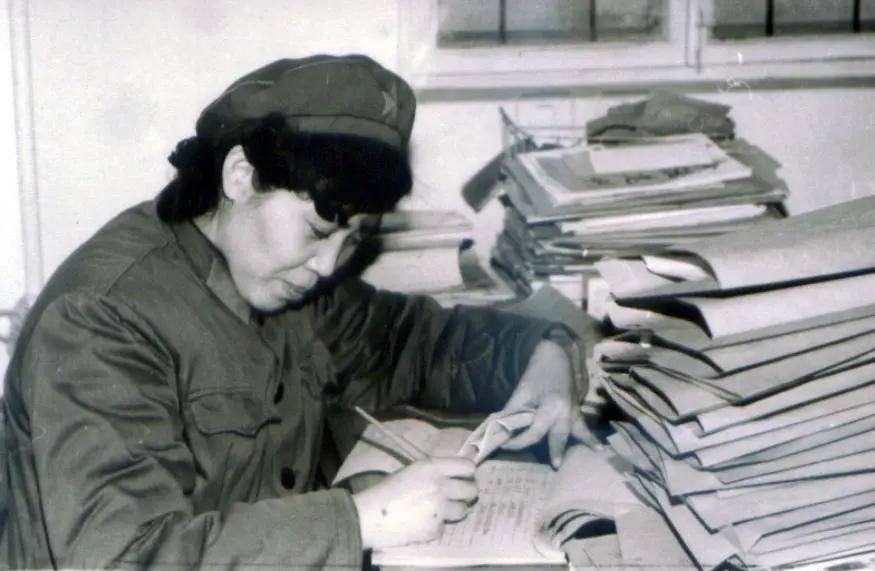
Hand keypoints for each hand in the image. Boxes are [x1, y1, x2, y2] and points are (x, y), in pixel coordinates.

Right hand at [352, 456, 476, 549]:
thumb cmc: (387, 491)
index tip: (464, 479)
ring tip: (436, 511)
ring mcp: (440, 508)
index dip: (467, 474)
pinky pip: (445, 526)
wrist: (370, 516)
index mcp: (432, 467)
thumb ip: (435, 472)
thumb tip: (457, 475)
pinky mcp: (435, 528)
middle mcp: (440, 485)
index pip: (467, 466)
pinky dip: (436, 526)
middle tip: (456, 497)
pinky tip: (421, 522)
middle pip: (471, 490)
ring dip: (453, 512)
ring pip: (463, 510)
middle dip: (465, 494)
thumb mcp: (412, 472)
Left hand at [500, 340, 586, 467]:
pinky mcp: (578, 408)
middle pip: (560, 437)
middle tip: (555, 466)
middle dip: (556, 451)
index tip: (505, 445)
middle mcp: (567, 411)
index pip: (534, 433)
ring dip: (584, 444)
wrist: (557, 353)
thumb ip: (512, 411)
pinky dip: (590, 437)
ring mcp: (575, 410)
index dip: (518, 442)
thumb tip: (500, 428)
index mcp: (551, 407)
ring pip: (579, 432)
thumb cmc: (537, 371)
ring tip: (593, 456)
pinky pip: (584, 426)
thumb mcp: (522, 390)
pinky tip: (600, 448)